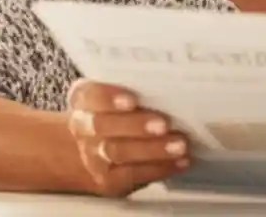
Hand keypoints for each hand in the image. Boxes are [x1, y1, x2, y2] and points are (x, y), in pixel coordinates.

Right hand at [65, 79, 191, 196]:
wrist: (96, 150)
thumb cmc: (121, 112)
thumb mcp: (123, 93)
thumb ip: (141, 88)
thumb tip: (176, 85)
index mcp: (85, 100)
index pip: (90, 95)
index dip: (108, 98)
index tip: (132, 100)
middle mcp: (84, 128)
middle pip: (103, 126)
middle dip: (135, 125)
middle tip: (163, 125)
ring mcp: (93, 156)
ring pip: (118, 153)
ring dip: (152, 149)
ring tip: (180, 145)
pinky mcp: (109, 179)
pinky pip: (132, 175)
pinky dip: (160, 168)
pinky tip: (181, 161)